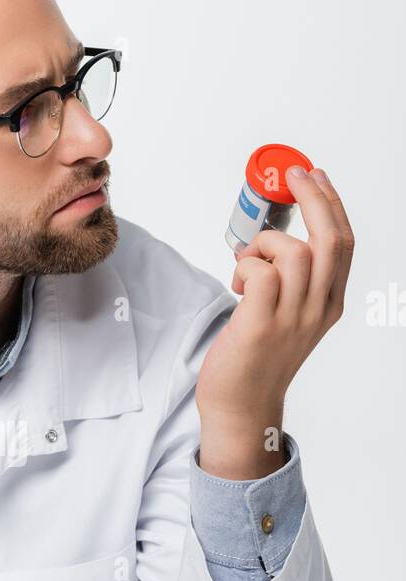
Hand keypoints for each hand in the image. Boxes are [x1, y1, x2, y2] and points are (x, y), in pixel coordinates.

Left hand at [196, 167, 353, 478]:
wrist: (241, 405)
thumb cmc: (258, 357)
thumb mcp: (291, 316)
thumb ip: (294, 282)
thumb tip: (277, 238)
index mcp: (331, 304)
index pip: (343, 242)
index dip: (331, 203)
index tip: (314, 175)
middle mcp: (318, 310)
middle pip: (329, 239)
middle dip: (313, 196)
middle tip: (290, 175)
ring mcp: (292, 319)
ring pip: (293, 251)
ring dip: (263, 245)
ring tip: (247, 265)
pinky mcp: (260, 326)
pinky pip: (261, 272)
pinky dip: (245, 266)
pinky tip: (237, 286)